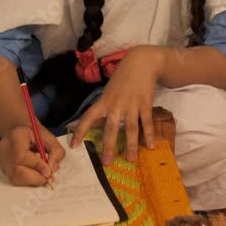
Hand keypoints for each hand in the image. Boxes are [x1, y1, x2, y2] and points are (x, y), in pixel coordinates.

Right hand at [0, 124, 64, 185]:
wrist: (18, 129)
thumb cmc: (33, 133)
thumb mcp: (48, 136)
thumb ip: (55, 151)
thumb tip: (53, 169)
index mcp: (16, 136)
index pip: (22, 156)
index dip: (36, 166)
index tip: (49, 172)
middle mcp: (5, 149)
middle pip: (17, 170)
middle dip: (36, 177)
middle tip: (49, 177)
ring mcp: (2, 159)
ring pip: (15, 178)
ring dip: (33, 180)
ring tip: (43, 175)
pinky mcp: (3, 167)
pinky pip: (15, 179)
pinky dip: (28, 180)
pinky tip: (35, 173)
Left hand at [70, 45, 161, 164]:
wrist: (141, 62)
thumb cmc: (123, 78)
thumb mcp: (109, 90)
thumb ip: (105, 106)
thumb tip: (98, 123)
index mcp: (104, 101)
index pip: (88, 118)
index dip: (80, 131)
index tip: (74, 145)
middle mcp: (116, 105)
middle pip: (111, 129)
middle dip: (108, 147)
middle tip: (106, 163)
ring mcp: (131, 105)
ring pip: (131, 129)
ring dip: (130, 145)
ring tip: (130, 159)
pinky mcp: (145, 103)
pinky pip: (146, 122)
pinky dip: (150, 135)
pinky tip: (151, 146)